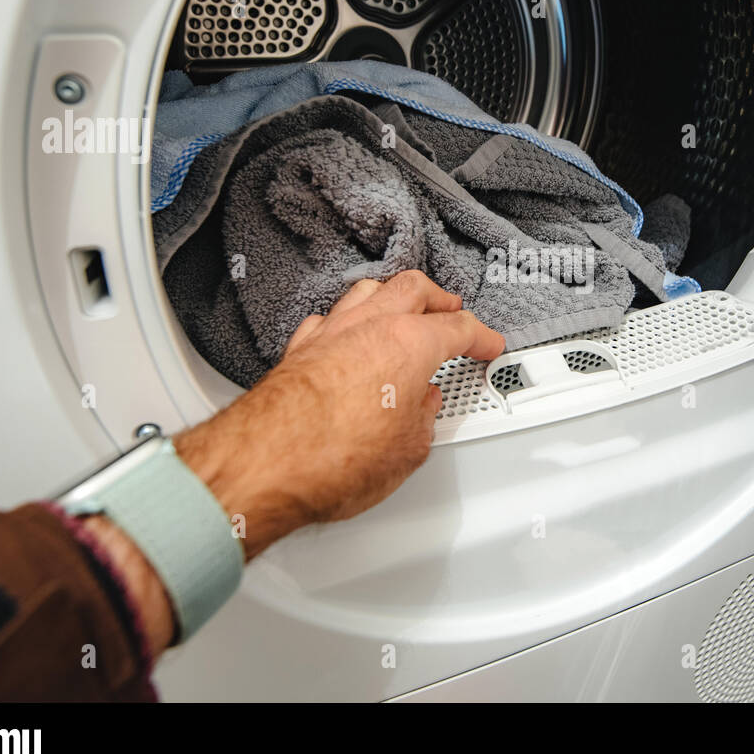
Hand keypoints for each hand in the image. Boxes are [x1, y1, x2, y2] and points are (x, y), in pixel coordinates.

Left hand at [173, 270, 504, 557]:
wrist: (266, 464)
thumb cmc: (333, 457)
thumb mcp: (409, 451)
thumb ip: (422, 418)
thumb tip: (421, 407)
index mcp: (409, 344)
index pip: (458, 328)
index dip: (481, 337)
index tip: (488, 344)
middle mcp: (369, 326)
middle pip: (412, 289)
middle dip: (438, 298)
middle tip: (452, 310)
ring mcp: (329, 333)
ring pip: (368, 290)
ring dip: (392, 296)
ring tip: (403, 308)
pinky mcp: (297, 349)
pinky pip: (328, 317)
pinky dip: (347, 319)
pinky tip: (347, 331)